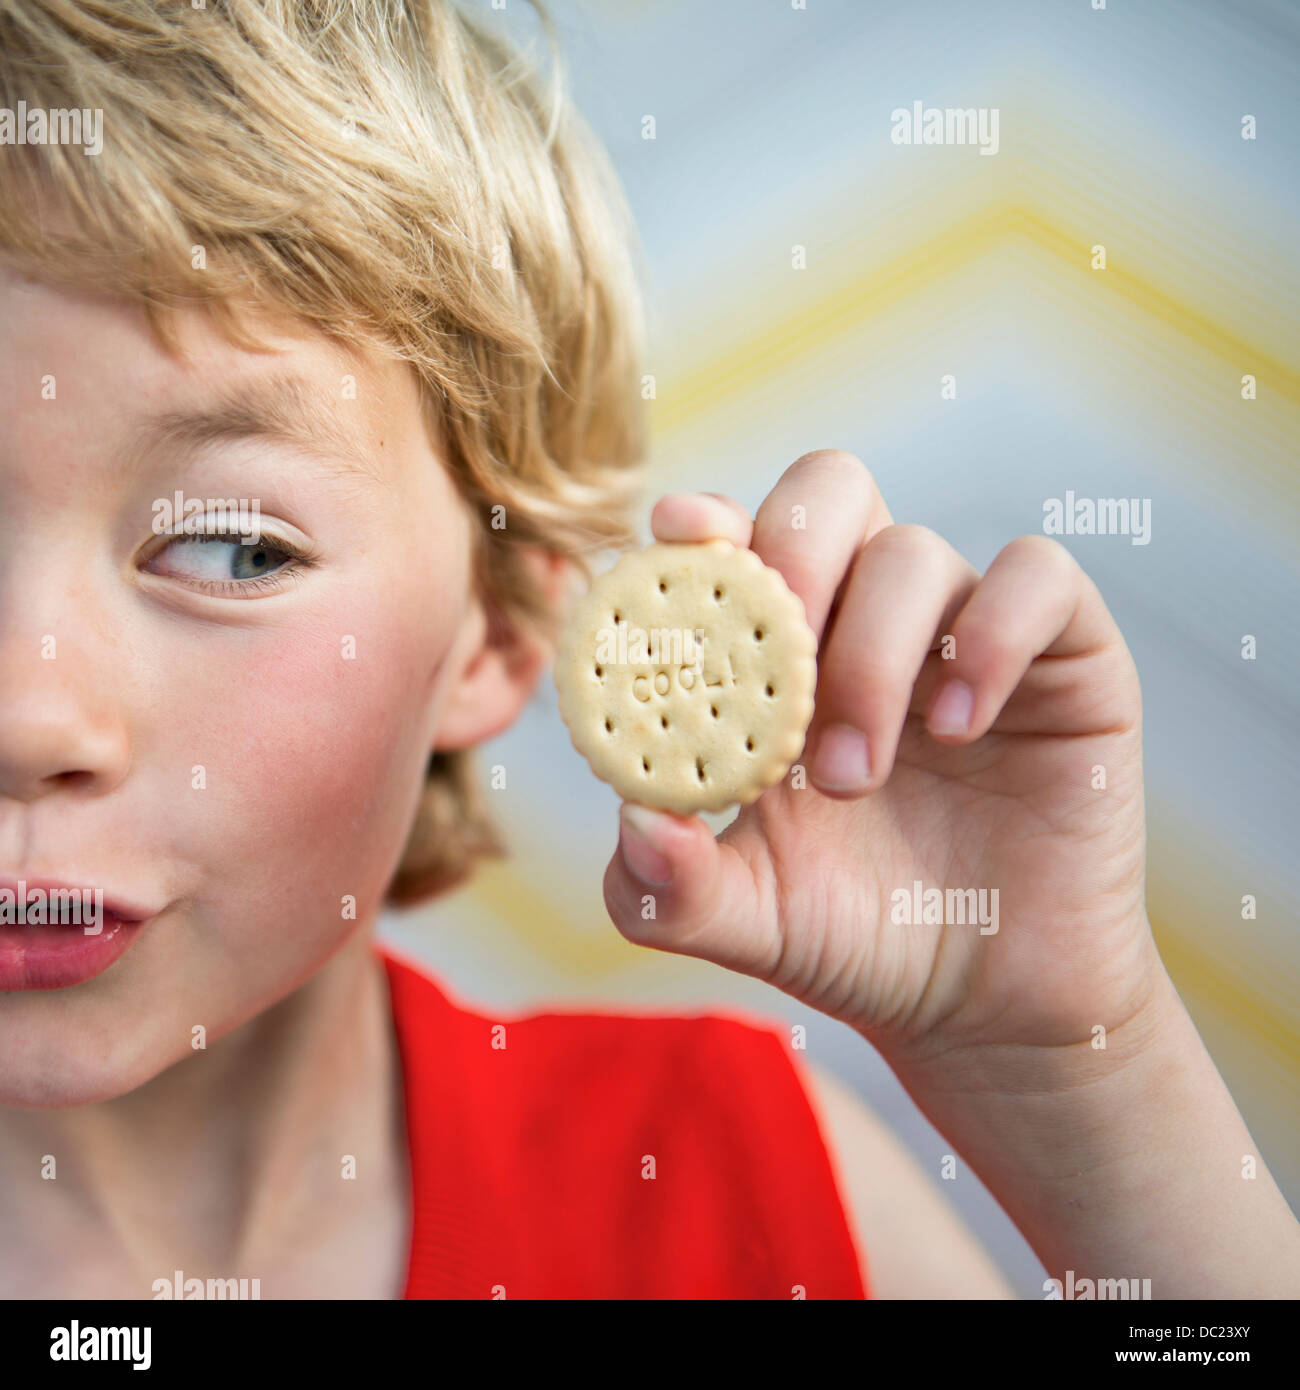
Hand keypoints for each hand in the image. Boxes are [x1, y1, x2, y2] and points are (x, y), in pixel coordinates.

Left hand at [602, 450, 1158, 1071]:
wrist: (983, 1004)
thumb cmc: (854, 937)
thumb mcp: (745, 918)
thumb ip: (669, 884)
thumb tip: (634, 820)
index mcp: (780, 654)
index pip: (741, 539)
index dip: (707, 522)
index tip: (676, 531)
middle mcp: (867, 621)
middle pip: (829, 491)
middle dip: (791, 554)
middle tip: (776, 660)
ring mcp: (964, 632)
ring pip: (915, 551)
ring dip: (869, 656)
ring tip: (850, 776)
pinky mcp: (1065, 655)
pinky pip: (1039, 579)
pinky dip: (991, 636)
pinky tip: (956, 725)